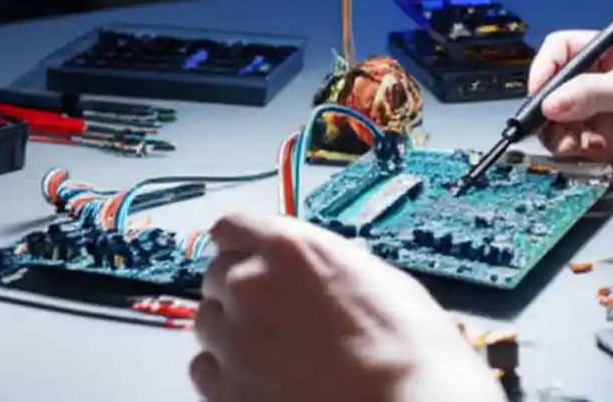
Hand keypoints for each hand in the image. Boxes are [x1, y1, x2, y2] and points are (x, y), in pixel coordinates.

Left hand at [191, 212, 504, 401]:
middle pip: (217, 274)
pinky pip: (204, 368)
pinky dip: (224, 370)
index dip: (241, 243)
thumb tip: (311, 270)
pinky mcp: (228, 389)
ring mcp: (235, 339)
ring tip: (272, 347)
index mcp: (289, 247)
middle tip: (275, 310)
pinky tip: (260, 375)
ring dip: (231, 329)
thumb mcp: (374, 274)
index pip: (230, 227)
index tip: (247, 254)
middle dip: (240, 289)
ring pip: (207, 321)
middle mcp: (251, 286)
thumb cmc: (408, 345)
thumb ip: (323, 263)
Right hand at [527, 30, 612, 179]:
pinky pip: (565, 143)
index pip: (559, 50)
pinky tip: (595, 149)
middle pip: (548, 89)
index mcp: (602, 56)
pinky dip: (571, 149)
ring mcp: (590, 112)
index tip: (542, 93)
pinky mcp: (593, 140)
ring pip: (551, 120)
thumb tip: (553, 102)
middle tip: (553, 124)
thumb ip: (593, 94)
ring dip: (559, 133)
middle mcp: (591, 82)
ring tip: (582, 141)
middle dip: (547, 109)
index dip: (544, 68)